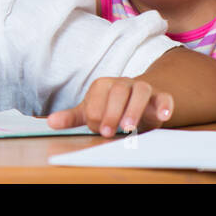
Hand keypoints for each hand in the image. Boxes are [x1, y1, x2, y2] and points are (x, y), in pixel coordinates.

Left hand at [47, 77, 174, 137]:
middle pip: (118, 91)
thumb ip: (72, 117)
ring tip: (129, 127)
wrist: (136, 101)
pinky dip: (165, 104)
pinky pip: (164, 97)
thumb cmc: (110, 107)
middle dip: (112, 112)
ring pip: (141, 91)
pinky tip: (164, 116)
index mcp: (103, 85)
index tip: (98, 130)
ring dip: (135, 108)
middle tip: (107, 132)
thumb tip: (50, 122)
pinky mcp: (159, 97)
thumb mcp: (90, 111)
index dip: (96, 113)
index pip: (97, 97)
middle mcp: (123, 83)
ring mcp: (142, 88)